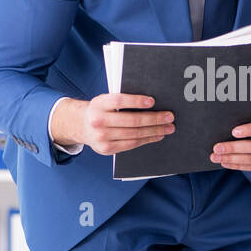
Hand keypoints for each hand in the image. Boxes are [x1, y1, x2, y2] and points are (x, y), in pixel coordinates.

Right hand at [58, 94, 173, 155]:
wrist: (81, 126)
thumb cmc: (100, 110)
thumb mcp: (105, 100)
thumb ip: (122, 101)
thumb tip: (151, 103)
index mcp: (99, 104)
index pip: (119, 101)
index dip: (136, 101)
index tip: (152, 101)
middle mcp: (98, 121)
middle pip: (131, 120)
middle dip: (154, 119)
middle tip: (169, 116)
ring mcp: (102, 137)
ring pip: (134, 134)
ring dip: (154, 131)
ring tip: (168, 127)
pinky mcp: (106, 149)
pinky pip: (131, 144)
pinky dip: (146, 140)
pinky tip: (156, 135)